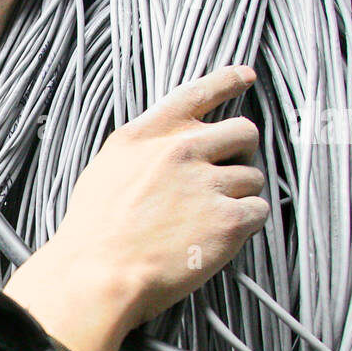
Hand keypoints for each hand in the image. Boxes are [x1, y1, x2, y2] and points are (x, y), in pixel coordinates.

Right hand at [3, 66, 269, 350]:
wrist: (98, 274)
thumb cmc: (93, 234)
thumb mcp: (105, 172)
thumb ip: (142, 153)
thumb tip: (164, 153)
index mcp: (146, 136)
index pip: (196, 93)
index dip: (227, 81)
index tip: (245, 76)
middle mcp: (180, 151)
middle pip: (243, 131)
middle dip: (242, 151)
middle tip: (229, 174)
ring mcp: (207, 183)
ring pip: (253, 176)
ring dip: (240, 196)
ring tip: (211, 219)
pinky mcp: (228, 219)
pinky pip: (259, 211)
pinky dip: (246, 225)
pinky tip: (221, 237)